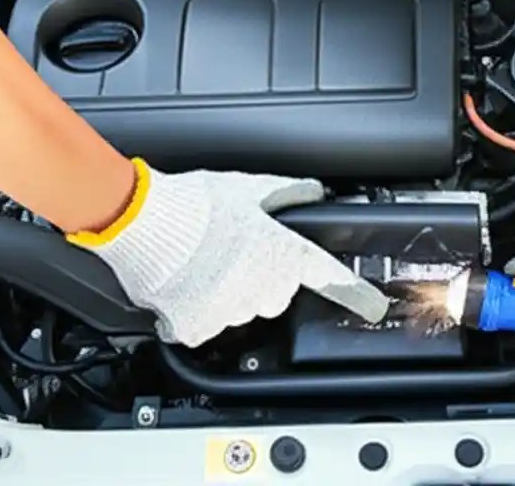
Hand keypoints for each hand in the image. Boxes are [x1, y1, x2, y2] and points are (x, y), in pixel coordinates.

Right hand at [69, 159, 389, 345]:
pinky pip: (204, 325)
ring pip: (240, 309)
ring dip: (226, 293)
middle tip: (231, 253)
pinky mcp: (199, 327)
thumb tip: (312, 192)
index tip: (372, 307)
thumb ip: (286, 193)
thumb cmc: (194, 202)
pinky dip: (193, 311)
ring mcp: (232, 311)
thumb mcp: (249, 187)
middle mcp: (264, 288)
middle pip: (275, 293)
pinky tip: (183, 284)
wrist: (142, 221)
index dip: (357, 294)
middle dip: (259, 277)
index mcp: (283, 254)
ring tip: (201, 264)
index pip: (331, 278)